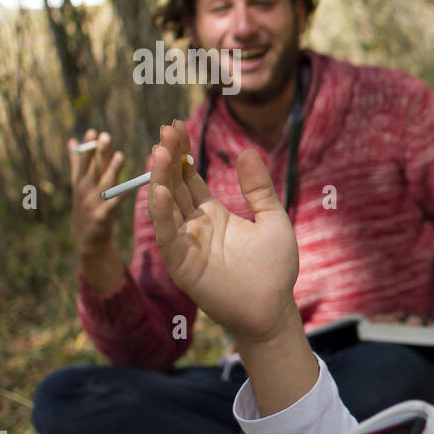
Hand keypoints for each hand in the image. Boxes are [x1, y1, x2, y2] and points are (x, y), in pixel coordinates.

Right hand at [69, 129, 125, 259]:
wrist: (87, 240)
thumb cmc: (86, 207)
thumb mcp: (79, 184)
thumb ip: (78, 163)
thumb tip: (73, 140)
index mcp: (80, 181)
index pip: (83, 160)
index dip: (87, 146)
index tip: (93, 131)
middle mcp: (85, 190)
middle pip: (93, 169)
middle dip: (98, 153)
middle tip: (105, 136)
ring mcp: (92, 204)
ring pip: (104, 184)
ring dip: (111, 170)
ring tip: (121, 156)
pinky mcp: (101, 217)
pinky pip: (112, 205)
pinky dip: (118, 198)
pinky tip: (127, 191)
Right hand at [147, 120, 299, 344]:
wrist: (273, 307)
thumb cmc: (275, 267)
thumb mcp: (273, 219)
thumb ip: (259, 189)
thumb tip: (247, 152)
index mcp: (214, 214)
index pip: (190, 178)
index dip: (183, 154)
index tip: (176, 127)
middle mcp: (195, 225)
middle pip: (175, 185)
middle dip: (169, 158)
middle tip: (166, 129)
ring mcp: (186, 243)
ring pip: (166, 206)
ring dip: (160, 179)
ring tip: (158, 151)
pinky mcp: (182, 263)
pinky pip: (168, 235)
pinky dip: (162, 213)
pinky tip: (159, 190)